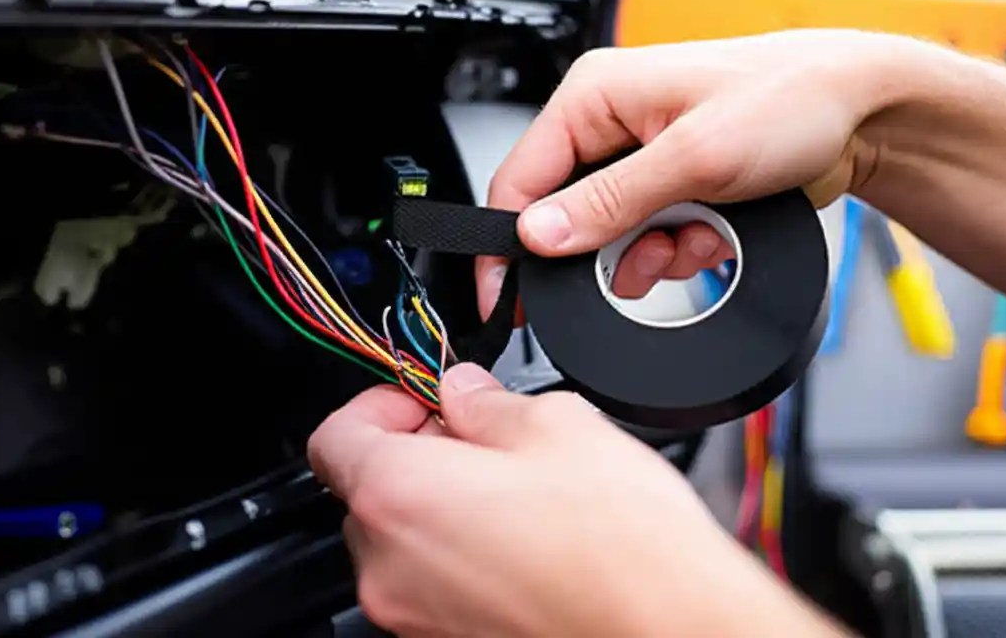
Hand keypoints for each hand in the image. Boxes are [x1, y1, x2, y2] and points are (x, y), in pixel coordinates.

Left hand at [308, 364, 845, 636]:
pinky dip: (462, 559)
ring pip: (404, 543)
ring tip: (517, 495)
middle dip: (418, 454)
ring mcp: (414, 617)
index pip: (334, 436)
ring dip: (442, 509)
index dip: (380, 403)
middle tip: (481, 439)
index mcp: (398, 495)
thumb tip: (462, 391)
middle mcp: (389, 567)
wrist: (671, 631)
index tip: (423, 399)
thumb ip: (485, 401)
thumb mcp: (557, 425)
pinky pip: (433, 587)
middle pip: (369, 491)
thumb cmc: (622, 548)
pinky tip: (527, 543)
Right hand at [477, 28, 905, 317]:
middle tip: (646, 258)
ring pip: (608, 235)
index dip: (509, 243)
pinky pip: (645, 236)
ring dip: (650, 252)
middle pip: (565, 214)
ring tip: (695, 238)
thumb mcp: (694, 157)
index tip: (506, 296)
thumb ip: (610, 201)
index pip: (519, 178)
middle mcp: (609, 123)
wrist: (863, 114)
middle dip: (607, 251)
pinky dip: (677, 249)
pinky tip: (711, 236)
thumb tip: (539, 236)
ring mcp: (640, 156)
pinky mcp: (669, 184)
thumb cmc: (791, 98)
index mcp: (594, 96)